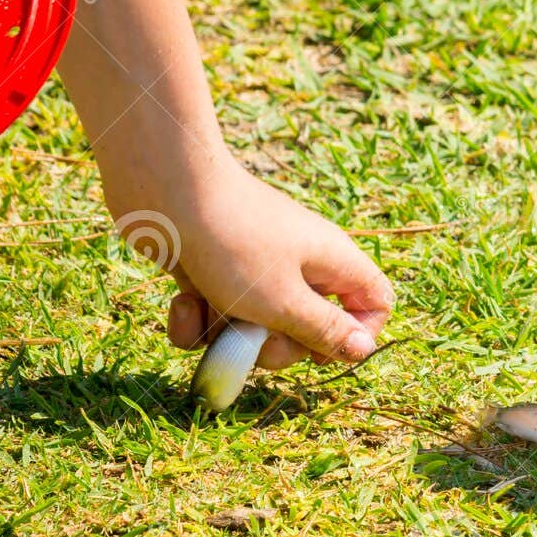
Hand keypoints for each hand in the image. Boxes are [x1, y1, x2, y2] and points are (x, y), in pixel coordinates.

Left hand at [111, 156, 393, 367]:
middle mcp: (299, 263)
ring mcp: (253, 266)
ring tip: (208, 311)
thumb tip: (364, 350)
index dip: (357, 335)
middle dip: (277, 348)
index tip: (322, 351)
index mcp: (332, 262)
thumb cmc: (233, 244)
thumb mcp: (285, 302)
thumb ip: (326, 332)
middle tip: (255, 342)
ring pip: (254, 327)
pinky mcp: (210, 269)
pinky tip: (182, 302)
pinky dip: (196, 317)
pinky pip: (213, 313)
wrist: (162, 185)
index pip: (374, 303)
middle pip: (308, 328)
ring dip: (226, 335)